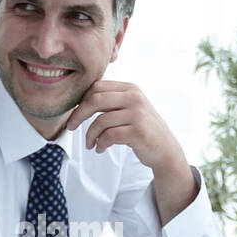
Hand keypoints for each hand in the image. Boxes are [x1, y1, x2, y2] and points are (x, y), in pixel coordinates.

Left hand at [65, 80, 196, 222]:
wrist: (165, 150)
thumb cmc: (142, 130)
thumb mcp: (130, 108)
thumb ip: (112, 101)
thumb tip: (80, 101)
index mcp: (130, 88)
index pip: (97, 87)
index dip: (81, 100)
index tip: (75, 113)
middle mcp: (135, 98)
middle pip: (94, 100)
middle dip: (78, 115)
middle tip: (70, 127)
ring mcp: (138, 114)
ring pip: (100, 121)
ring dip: (90, 135)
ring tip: (90, 144)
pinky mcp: (138, 132)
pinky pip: (109, 136)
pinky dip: (100, 144)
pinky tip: (100, 149)